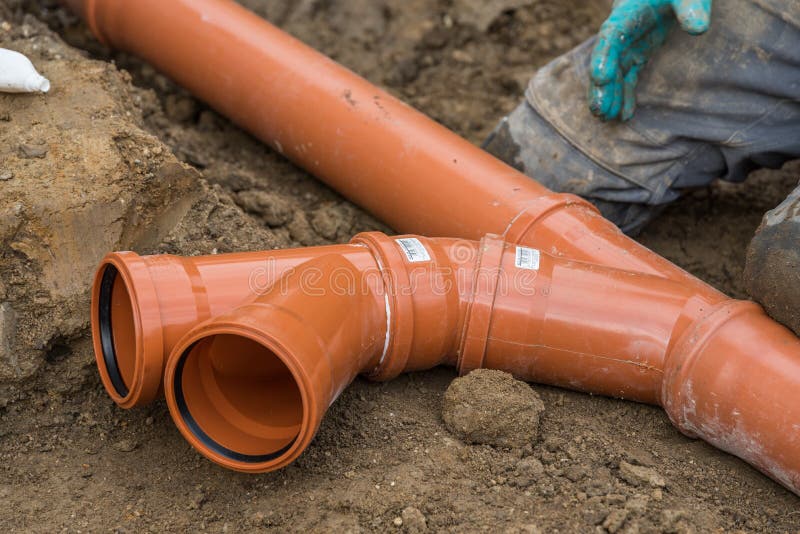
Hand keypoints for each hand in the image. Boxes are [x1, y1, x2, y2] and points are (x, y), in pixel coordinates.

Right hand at [588, 0, 711, 120]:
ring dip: (610, 95)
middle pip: (607, 60)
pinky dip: (625, 95)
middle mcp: (622, 32)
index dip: (603, 57)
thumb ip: (691, 8)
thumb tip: (698, 29)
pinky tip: (624, 116)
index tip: (600, 77)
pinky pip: (628, 77)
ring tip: (606, 118)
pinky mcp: (638, 54)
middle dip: (602, 86)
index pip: (611, 37)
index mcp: (628, 13)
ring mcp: (628, 45)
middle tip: (599, 110)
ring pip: (614, 73)